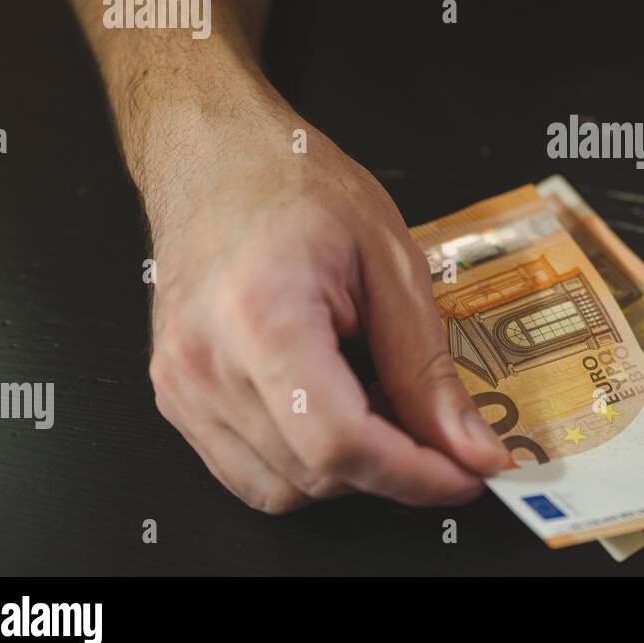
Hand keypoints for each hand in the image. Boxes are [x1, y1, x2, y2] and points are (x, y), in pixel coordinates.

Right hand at [139, 88, 507, 512]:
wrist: (215, 154)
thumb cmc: (297, 184)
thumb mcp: (391, 261)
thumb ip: (427, 366)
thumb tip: (469, 446)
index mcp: (263, 317)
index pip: (340, 444)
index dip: (414, 474)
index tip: (467, 473)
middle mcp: (206, 363)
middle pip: (314, 473)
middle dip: (393, 470)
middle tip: (440, 430)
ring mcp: (180, 385)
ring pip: (280, 488)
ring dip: (348, 470)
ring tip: (380, 402)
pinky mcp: (174, 396)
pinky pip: (246, 471)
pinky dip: (302, 463)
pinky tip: (334, 407)